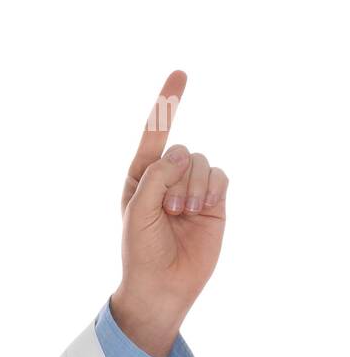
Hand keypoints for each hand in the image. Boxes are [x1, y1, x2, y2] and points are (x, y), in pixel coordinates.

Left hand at [112, 69, 227, 356]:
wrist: (162, 284)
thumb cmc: (139, 249)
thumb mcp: (136, 211)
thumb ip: (155, 177)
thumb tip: (181, 154)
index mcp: (139, 175)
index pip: (155, 132)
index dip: (167, 103)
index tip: (180, 72)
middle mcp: (166, 177)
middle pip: (180, 151)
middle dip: (175, 179)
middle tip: (167, 211)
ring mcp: (191, 188)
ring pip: (201, 162)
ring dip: (192, 188)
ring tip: (181, 216)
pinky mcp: (214, 200)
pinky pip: (220, 176)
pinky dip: (211, 190)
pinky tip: (201, 211)